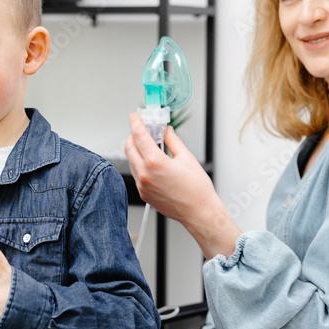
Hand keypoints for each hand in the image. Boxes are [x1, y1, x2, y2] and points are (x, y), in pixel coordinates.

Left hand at [124, 113, 241, 258]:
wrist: (199, 212)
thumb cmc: (196, 189)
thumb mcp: (186, 158)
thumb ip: (173, 141)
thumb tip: (166, 131)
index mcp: (154, 162)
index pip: (139, 136)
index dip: (136, 123)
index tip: (135, 116)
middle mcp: (144, 174)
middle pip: (129, 148)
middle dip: (133, 135)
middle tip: (142, 129)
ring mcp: (142, 186)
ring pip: (131, 161)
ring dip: (136, 150)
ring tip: (149, 145)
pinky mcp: (143, 194)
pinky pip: (136, 174)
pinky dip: (140, 163)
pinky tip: (151, 161)